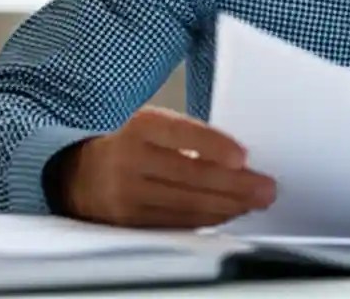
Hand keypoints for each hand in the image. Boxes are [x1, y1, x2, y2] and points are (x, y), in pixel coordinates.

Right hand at [56, 107, 275, 227]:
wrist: (83, 174)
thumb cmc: (136, 145)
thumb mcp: (155, 127)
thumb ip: (190, 138)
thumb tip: (242, 161)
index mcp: (141, 126)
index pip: (181, 133)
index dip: (214, 146)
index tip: (243, 157)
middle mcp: (129, 159)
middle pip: (190, 175)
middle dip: (235, 184)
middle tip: (266, 188)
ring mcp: (127, 193)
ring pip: (187, 203)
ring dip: (228, 205)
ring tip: (255, 202)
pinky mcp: (130, 221)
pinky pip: (177, 222)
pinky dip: (208, 219)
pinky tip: (228, 213)